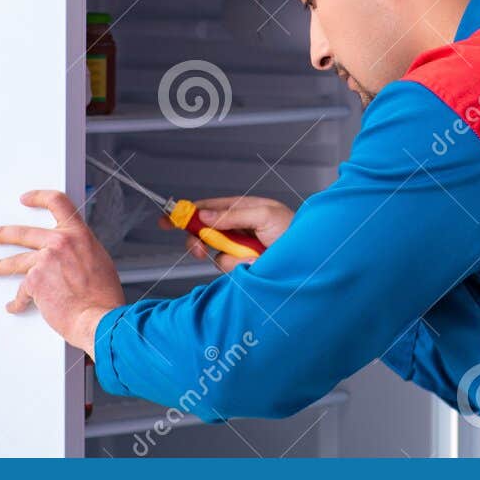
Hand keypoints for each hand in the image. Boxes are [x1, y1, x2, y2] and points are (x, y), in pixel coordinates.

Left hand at [0, 190, 124, 357]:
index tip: (26, 199)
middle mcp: (60, 242)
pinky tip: (14, 305)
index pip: (57, 203)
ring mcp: (45, 261)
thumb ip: (79, 251)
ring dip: (0, 265)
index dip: (39, 197)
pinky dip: (18, 301)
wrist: (97, 317)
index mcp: (79, 235)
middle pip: (23, 232)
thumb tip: (69, 257)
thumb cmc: (102, 296)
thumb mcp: (98, 261)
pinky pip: (21, 291)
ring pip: (15, 261)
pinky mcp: (34, 281)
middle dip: (3, 234)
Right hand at [165, 196, 293, 274]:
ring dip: (232, 257)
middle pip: (205, 234)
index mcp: (243, 210)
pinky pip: (229, 270)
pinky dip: (240, 269)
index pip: (208, 209)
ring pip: (217, 255)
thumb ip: (233, 214)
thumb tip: (205, 216)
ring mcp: (241, 250)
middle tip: (199, 250)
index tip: (167, 219)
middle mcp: (239, 229)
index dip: (186, 214)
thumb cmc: (296, 232)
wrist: (311, 263)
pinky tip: (255, 265)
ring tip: (253, 256)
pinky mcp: (244, 269)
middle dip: (201, 242)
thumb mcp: (265, 216)